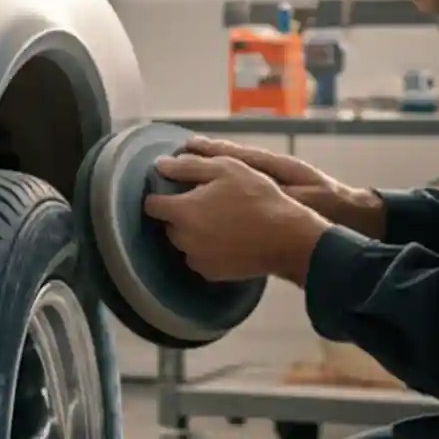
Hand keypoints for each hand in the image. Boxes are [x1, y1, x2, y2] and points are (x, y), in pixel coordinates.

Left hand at [144, 153, 330, 285]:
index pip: (151, 204)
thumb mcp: (225, 168)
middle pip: (168, 223)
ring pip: (184, 241)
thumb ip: (188, 165)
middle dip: (181, 213)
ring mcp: (196, 259)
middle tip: (207, 202)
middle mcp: (183, 238)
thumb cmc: (257, 197)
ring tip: (221, 220)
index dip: (162, 194)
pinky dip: (207, 248)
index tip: (177, 189)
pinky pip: (199, 257)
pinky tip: (228, 238)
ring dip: (194, 231)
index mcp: (182, 211)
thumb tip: (160, 165)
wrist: (287, 238)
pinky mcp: (211, 273)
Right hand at [181, 136, 386, 240]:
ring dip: (215, 171)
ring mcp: (276, 184)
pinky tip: (213, 198)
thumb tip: (247, 190)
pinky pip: (245, 189)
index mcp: (278, 168)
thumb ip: (276, 194)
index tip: (188, 146)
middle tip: (180, 155)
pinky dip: (226, 188)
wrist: (359, 220)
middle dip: (208, 157)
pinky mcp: (280, 198)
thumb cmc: (334, 209)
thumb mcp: (305, 199)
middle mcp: (274, 172)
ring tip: (189, 170)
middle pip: (234, 161)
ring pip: (238, 174)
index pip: (238, 155)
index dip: (212, 151)